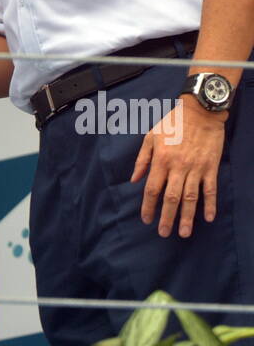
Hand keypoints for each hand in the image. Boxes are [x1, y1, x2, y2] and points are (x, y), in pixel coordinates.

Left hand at [130, 96, 227, 236]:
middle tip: (164, 233)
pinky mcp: (210, 167)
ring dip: (187, 217)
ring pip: (190, 198)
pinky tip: (208, 217)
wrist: (200, 112)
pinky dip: (209, 204)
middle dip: (166, 217)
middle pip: (171, 198)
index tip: (146, 219)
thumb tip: (134, 180)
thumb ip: (142, 159)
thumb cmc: (173, 122)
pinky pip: (210, 189)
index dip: (148, 206)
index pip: (152, 189)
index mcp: (161, 160)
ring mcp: (195, 168)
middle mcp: (178, 167)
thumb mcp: (151, 136)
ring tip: (184, 233)